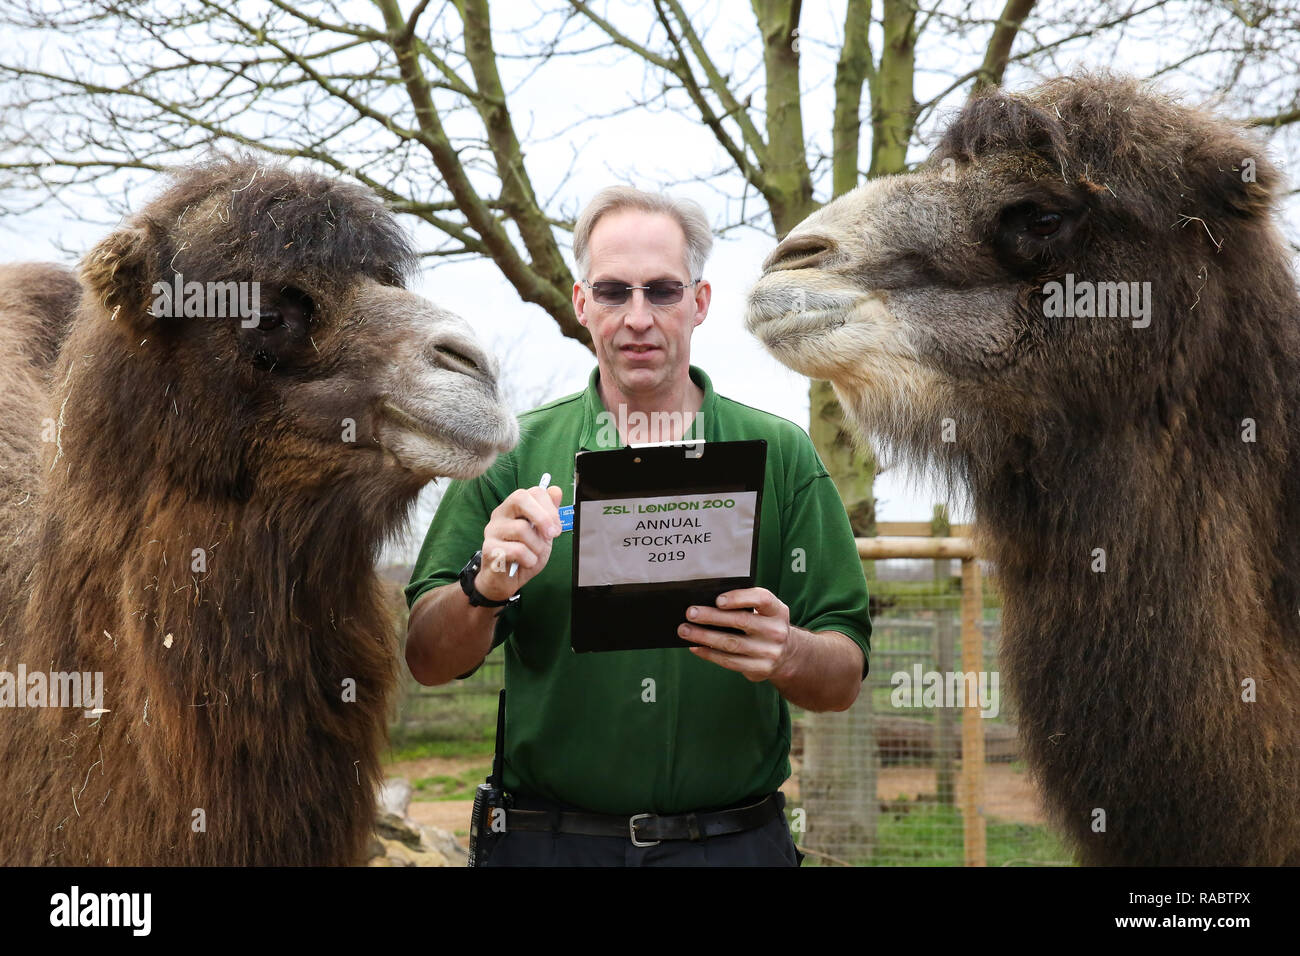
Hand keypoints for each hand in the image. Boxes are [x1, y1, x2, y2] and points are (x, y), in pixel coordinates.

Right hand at [475, 484, 562, 601]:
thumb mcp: (542, 534)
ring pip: (521, 528)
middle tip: (553, 534)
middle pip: (520, 498)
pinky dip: (529, 559)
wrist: (505, 581)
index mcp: (514, 507)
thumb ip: (549, 513)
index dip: (549, 507)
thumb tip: (556, 490)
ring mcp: (492, 530)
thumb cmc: (524, 555)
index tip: (557, 527)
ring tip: (534, 555)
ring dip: (537, 546)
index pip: (532, 492)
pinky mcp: (489, 549)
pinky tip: (525, 563)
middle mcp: (500, 514)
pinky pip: (517, 550)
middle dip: (543, 516)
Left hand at [678, 587, 799, 682]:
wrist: (786, 655)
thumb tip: (707, 603)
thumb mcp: (765, 611)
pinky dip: (709, 654)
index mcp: (777, 610)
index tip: (718, 600)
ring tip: (685, 630)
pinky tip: (695, 647)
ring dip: (704, 637)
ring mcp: (769, 652)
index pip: (761, 599)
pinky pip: (730, 662)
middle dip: (712, 617)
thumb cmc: (765, 624)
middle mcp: (777, 631)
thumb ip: (745, 605)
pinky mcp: (760, 669)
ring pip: (732, 644)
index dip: (739, 598)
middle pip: (742, 621)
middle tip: (690, 613)